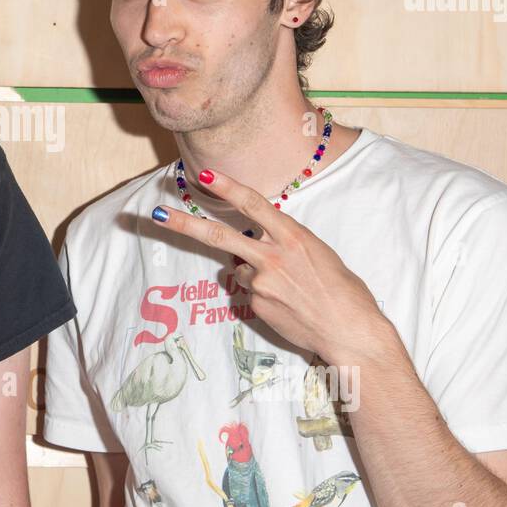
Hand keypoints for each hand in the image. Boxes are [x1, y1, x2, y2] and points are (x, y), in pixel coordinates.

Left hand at [151, 168, 390, 363]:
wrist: (350, 331)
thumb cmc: (343, 290)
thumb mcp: (318, 254)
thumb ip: (285, 243)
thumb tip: (258, 243)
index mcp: (293, 237)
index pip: (253, 205)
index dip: (227, 187)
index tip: (203, 175)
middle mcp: (273, 257)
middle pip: (218, 237)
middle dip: (184, 224)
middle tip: (156, 212)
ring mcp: (261, 283)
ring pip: (239, 268)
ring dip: (253, 271)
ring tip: (288, 286)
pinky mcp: (257, 305)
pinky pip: (250, 292)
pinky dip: (262, 293)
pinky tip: (286, 303)